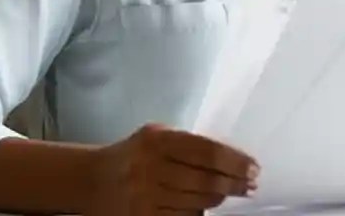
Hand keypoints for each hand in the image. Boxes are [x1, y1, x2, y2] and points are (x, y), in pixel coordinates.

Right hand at [87, 123, 259, 214]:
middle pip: (206, 181)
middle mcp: (150, 168)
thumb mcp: (158, 136)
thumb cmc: (135, 154)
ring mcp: (145, 197)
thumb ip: (190, 144)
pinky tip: (203, 206)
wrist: (90, 181)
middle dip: (234, 184)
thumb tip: (233, 159)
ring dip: (219, 199)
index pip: (207, 152)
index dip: (235, 162)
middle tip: (250, 185)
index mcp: (158, 141)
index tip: (254, 168)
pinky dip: (198, 212)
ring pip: (197, 203)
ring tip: (229, 193)